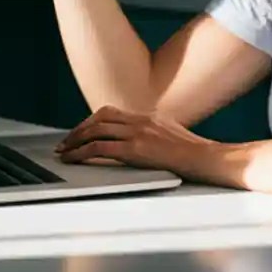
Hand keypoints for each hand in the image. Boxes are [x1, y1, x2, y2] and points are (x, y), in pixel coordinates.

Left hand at [54, 105, 218, 180]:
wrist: (207, 157)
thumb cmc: (194, 153)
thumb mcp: (171, 135)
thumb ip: (152, 134)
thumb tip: (138, 142)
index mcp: (147, 116)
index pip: (111, 112)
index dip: (91, 121)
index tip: (80, 131)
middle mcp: (140, 120)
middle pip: (99, 117)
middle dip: (78, 130)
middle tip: (65, 142)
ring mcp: (138, 133)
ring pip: (95, 130)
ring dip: (75, 140)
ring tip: (64, 151)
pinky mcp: (136, 149)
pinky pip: (100, 148)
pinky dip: (82, 152)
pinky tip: (74, 159)